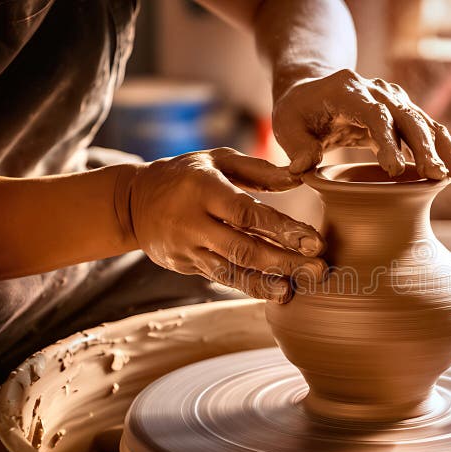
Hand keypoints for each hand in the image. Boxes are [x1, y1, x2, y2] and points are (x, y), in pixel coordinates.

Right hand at [115, 148, 326, 302]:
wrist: (132, 202)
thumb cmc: (186, 174)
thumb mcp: (217, 159)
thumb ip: (259, 170)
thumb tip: (299, 178)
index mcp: (203, 188)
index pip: (247, 213)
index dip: (282, 230)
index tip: (314, 242)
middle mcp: (192, 221)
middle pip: (243, 247)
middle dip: (284, 262)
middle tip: (319, 270)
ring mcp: (186, 248)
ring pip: (231, 271)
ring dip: (267, 283)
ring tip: (296, 289)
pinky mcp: (184, 265)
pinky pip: (221, 278)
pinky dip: (250, 286)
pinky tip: (276, 292)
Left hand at [273, 69, 450, 183]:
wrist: (312, 90)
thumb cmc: (298, 112)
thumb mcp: (286, 126)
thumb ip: (297, 148)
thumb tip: (305, 170)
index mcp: (347, 89)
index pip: (373, 113)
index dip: (387, 140)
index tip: (395, 171)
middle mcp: (376, 90)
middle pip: (407, 116)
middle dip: (424, 147)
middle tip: (435, 176)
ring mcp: (394, 100)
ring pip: (425, 123)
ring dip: (444, 151)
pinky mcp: (403, 114)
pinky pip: (429, 132)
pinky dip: (445, 152)